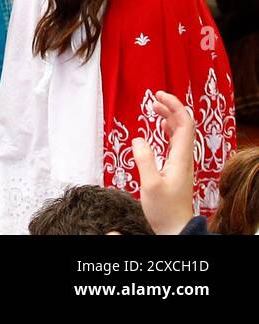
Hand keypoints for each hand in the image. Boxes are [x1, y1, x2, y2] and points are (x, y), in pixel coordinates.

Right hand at [133, 90, 196, 234]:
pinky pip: (175, 143)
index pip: (184, 124)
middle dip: (171, 108)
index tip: (158, 96)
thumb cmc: (164, 210)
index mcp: (181, 158)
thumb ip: (145, 160)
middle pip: (183, 126)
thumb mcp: (150, 184)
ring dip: (169, 118)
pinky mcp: (176, 169)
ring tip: (155, 109)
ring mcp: (181, 164)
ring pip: (180, 134)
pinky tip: (159, 130)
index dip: (174, 106)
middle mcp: (184, 158)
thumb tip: (139, 138)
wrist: (175, 228)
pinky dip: (168, 131)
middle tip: (154, 98)